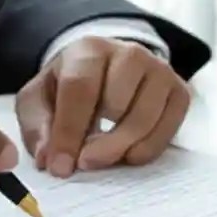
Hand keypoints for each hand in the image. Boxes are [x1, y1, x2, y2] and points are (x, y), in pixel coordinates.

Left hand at [15, 36, 190, 177]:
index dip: (68, 131)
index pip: (80, 88)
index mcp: (88, 49)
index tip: (60, 167)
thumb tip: (48, 158)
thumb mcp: (39, 102)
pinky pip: (167, 131)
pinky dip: (145, 150)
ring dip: (121, 150)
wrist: (104, 72)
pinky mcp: (179, 92)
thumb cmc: (66, 90)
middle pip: (117, 104)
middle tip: (83, 164)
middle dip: (97, 144)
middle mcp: (129, 53)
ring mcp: (159, 70)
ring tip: (101, 159)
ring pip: (145, 119)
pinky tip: (125, 153)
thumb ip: (37, 128)